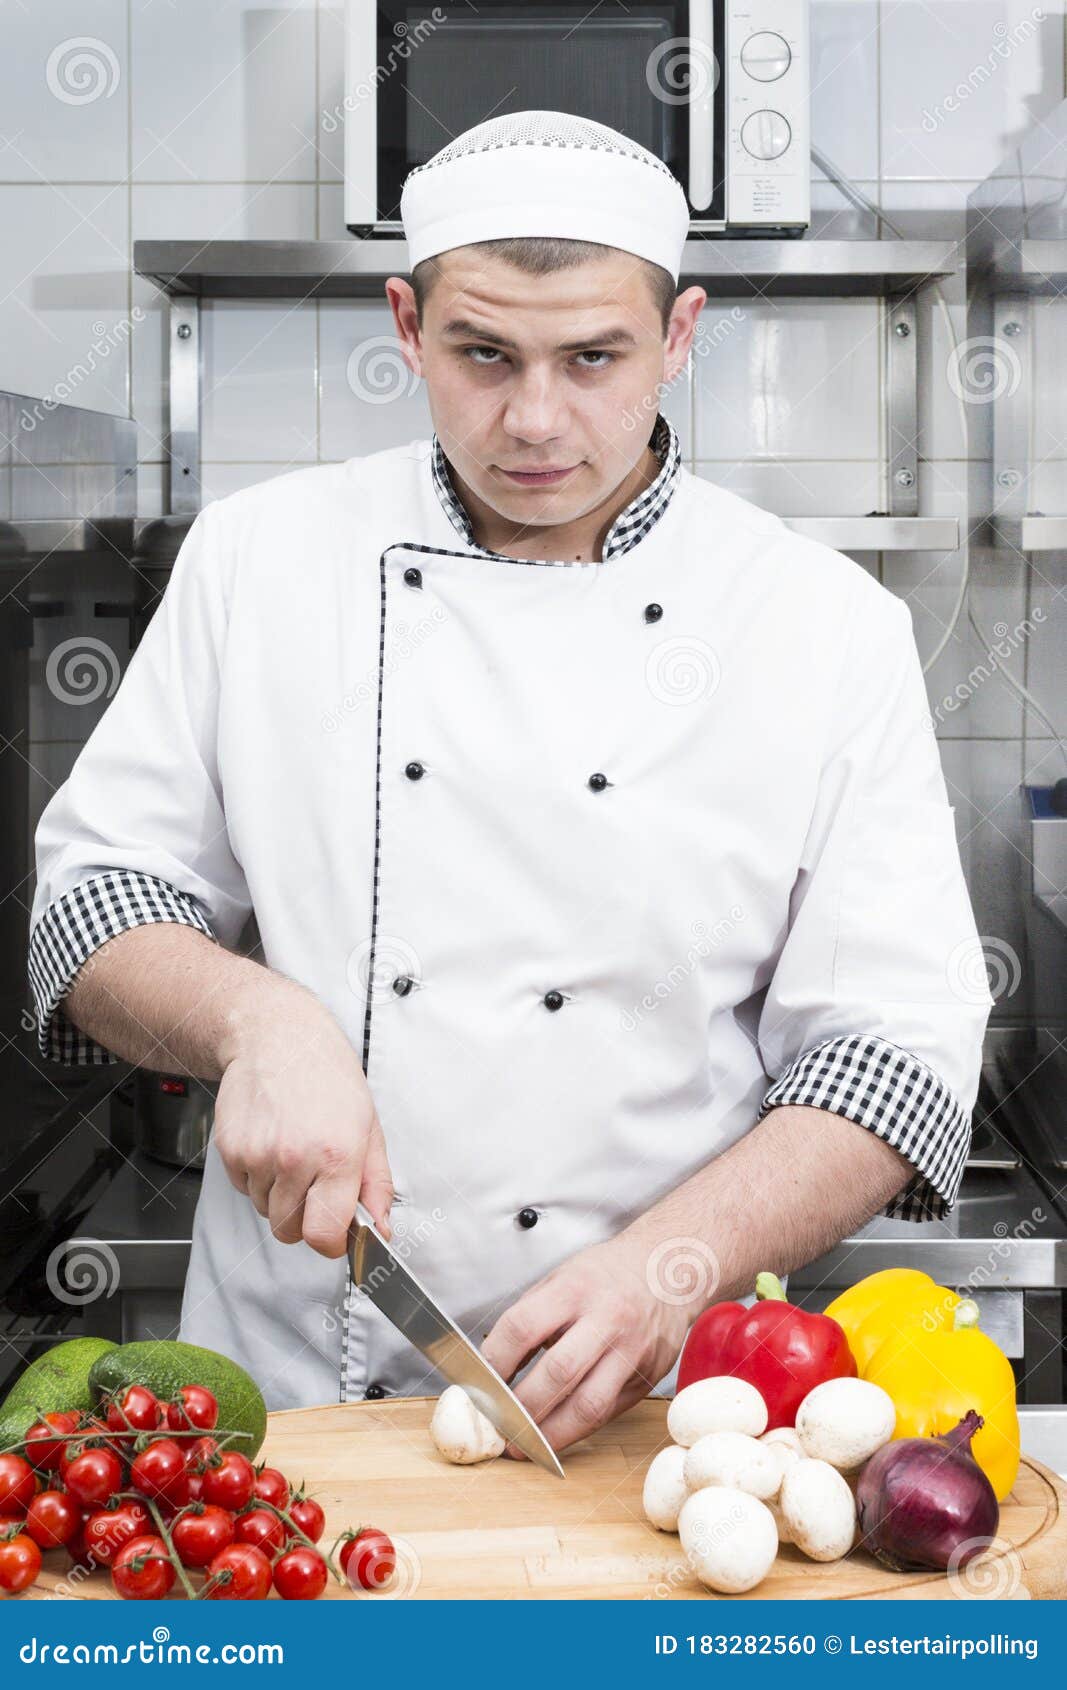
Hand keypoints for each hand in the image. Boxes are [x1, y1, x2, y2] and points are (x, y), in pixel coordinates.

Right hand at [213, 995, 393, 1257]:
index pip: (324, 1236)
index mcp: (337, 1154)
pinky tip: (272, 1143)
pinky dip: (258, 1178)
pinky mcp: (231, 1150)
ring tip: (293, 1152)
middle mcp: (295, 1158)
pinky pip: (245, 1189)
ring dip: (280, 1196)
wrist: (278, 1037)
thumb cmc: (327, 1077)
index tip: (336, 1235)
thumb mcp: (369, 1127)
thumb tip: (380, 1231)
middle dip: (305, 1219)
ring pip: (266, 1211)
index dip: (332, 1244)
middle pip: (291, 1231)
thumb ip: (377, 1185)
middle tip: (315, 1184)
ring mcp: (258, 1155)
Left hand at [480, 1231, 691, 1453]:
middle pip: (557, 1373)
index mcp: (576, 1288)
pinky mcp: (648, 1376)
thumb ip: (530, 1318)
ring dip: (550, 1434)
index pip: (523, 1328)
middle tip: (499, 1427)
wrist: (668, 1271)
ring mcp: (632, 1351)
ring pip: (588, 1405)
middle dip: (522, 1408)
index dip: (496, 1361)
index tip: (480, 1384)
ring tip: (524, 1446)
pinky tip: (557, 1434)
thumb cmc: (606, 1275)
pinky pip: (608, 1413)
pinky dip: (578, 1429)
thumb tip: (496, 1367)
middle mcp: (608, 1319)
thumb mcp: (562, 1278)